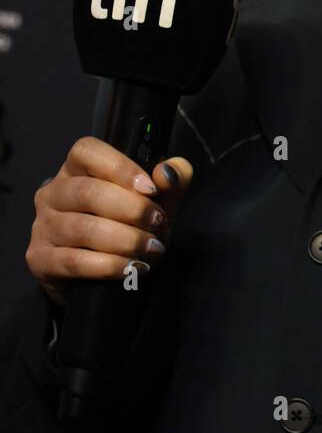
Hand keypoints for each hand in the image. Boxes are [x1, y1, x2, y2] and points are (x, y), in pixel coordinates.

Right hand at [25, 137, 193, 307]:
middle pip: (88, 192)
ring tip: (151, 249)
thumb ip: (169, 183)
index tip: (151, 189)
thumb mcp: (155, 205)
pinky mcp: (41, 259)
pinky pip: (75, 261)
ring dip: (125, 240)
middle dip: (131, 209)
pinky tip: (132, 268)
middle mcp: (53, 193)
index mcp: (76, 169)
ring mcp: (43, 226)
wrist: (101, 281)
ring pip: (83, 228)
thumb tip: (169, 172)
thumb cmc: (127, 230)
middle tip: (158, 223)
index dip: (120, 167)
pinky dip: (110, 266)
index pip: (86, 151)